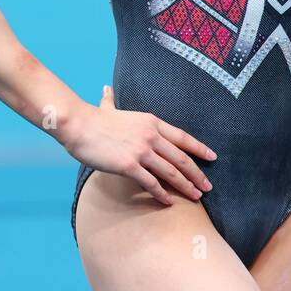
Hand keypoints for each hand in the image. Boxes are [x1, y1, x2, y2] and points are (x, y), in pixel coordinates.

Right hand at [64, 84, 214, 204]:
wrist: (78, 126)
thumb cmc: (92, 119)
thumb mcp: (109, 107)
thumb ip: (111, 100)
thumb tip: (106, 88)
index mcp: (152, 122)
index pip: (183, 137)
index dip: (199, 148)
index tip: (212, 157)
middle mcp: (151, 135)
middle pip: (182, 157)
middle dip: (197, 174)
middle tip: (208, 187)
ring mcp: (141, 150)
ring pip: (171, 172)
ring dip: (186, 186)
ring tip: (195, 197)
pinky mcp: (129, 165)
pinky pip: (151, 182)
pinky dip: (162, 193)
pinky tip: (168, 202)